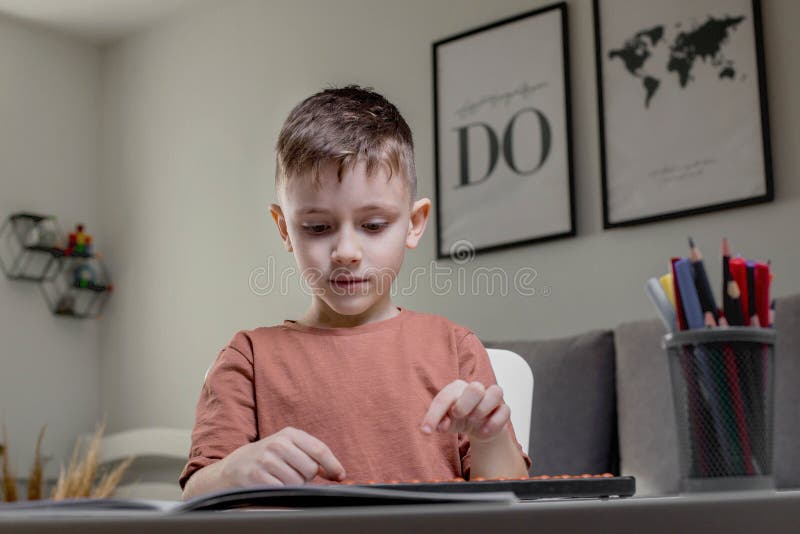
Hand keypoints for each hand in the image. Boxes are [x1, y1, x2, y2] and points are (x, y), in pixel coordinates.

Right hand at [220, 427, 345, 486]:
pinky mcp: (256, 477)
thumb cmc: (269, 457)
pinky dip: (282, 493)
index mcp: (290, 434)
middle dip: (307, 477)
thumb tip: (339, 474)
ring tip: (281, 478)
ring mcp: (266, 460)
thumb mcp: (289, 447)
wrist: (235, 466)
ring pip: (297, 483)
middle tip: (294, 473)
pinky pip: (282, 491)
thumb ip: (312, 455)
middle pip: (310, 469)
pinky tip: (273, 485)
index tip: (340, 476)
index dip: (333, 465)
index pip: (319, 449)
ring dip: (293, 486)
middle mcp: (278, 444)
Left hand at [420, 380, 509, 442]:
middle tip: (457, 416)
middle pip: (476, 387)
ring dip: (482, 409)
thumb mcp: (445, 422)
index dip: (435, 414)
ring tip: (473, 421)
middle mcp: (476, 390)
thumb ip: (439, 422)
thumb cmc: (459, 419)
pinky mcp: (503, 410)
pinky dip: (494, 423)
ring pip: (496, 392)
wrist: (479, 428)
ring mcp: (492, 399)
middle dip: (465, 404)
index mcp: (457, 389)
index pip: (445, 397)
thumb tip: (439, 426)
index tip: (427, 430)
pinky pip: (505, 411)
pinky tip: (483, 431)